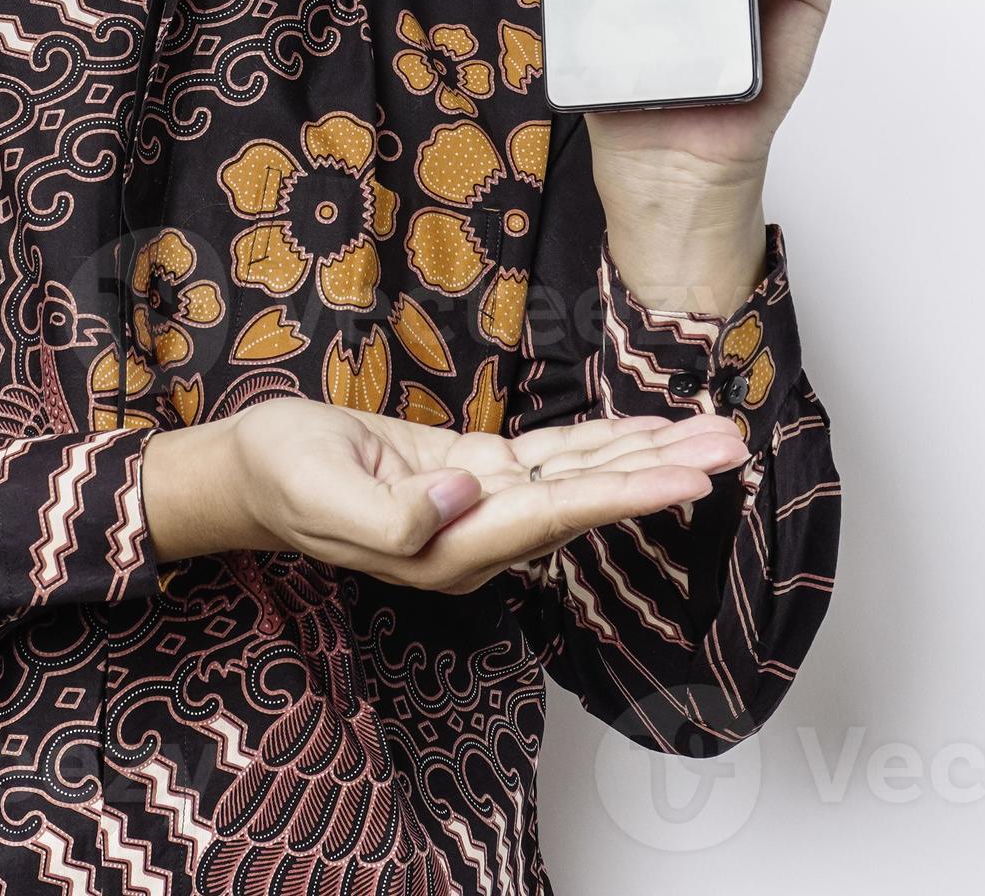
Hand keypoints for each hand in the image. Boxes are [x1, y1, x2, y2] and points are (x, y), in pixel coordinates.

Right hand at [146, 397, 749, 593]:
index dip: (625, 495)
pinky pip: (552, 461)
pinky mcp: (474, 474)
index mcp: (449, 548)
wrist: (250, 469)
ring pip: (581, 479)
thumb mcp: (321, 492)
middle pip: (588, 502)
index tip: (687, 480)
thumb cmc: (279, 476)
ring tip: (715, 438)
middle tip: (734, 448)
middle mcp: (481, 535)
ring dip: (647, 456)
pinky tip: (646, 435)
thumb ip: (394, 514)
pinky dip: (602, 444)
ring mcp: (482, 505)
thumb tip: (466, 499)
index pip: (556, 517)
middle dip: (662, 474)